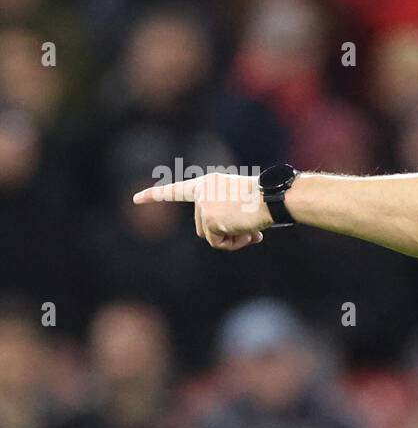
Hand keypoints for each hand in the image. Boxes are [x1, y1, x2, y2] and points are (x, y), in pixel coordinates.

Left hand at [132, 172, 271, 250]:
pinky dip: (233, 244)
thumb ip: (227, 215)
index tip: (136, 199)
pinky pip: (218, 243)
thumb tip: (234, 237)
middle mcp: (201, 192)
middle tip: (247, 228)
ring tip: (249, 229)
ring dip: (230, 239)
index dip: (155, 196)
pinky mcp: (210, 219)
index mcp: (208, 184)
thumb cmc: (265, 200)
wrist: (273, 198)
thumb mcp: (240, 202)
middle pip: (201, 225)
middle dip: (222, 232)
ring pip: (209, 236)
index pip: (177, 190)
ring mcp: (203, 205)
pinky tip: (248, 232)